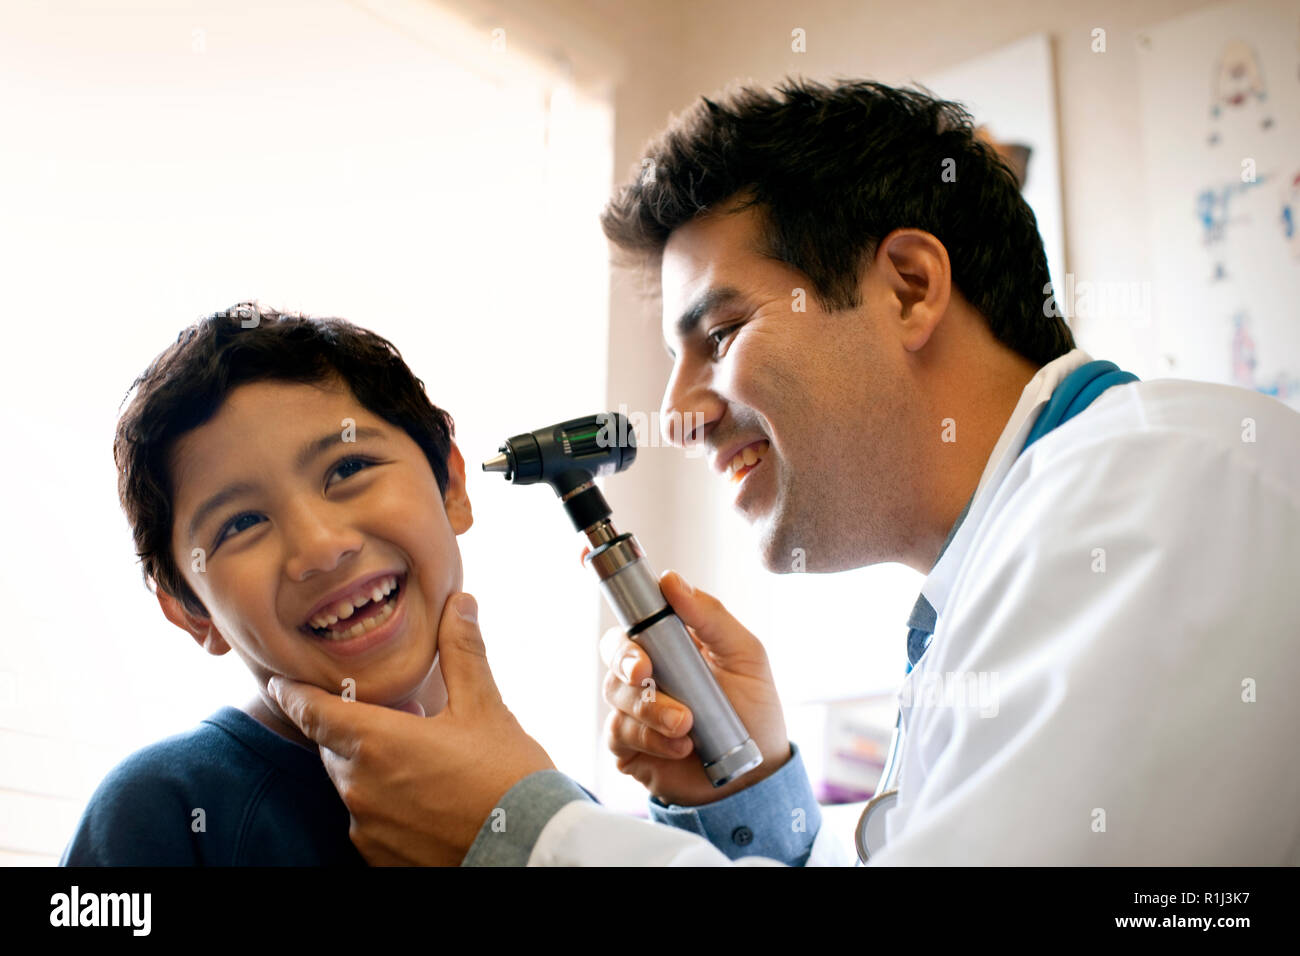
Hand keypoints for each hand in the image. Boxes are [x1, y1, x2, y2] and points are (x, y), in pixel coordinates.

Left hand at [268, 592, 553, 865]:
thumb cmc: (507, 778)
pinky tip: (426, 800)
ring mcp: (367, 828)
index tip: (281, 683)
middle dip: (356, 730)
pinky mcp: (379, 858)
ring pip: (352, 784)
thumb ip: (462, 652)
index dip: (293, 693)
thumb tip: (459, 602)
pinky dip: (385, 805)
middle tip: (398, 720)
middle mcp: (359, 787)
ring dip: (372, 768)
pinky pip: (367, 821)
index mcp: (376, 742)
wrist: (529, 848)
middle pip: (335, 747)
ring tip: (423, 762)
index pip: (312, 711)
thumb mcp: (486, 707)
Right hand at [600, 570, 789, 806]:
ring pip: (615, 694)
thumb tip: (671, 580)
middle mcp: (647, 671)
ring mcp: (634, 709)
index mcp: (671, 642)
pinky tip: (681, 746)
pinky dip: (650, 738)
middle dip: (627, 661)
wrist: (756, 775)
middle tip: (647, 674)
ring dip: (650, 709)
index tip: (612, 598)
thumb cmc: (753, 710)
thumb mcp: (745, 656)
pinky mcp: (629, 745)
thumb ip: (710, 616)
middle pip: (613, 651)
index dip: (618, 603)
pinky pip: (619, 733)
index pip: (633, 616)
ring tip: (687, 725)